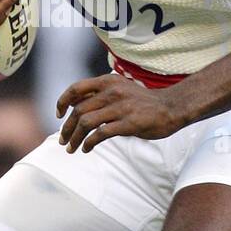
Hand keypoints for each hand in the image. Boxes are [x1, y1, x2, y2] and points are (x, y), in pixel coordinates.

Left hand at [55, 73, 181, 152]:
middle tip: (63, 140)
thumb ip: (101, 95)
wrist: (172, 107)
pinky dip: (89, 143)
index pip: (76, 88)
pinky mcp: (128, 123)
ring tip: (72, 148)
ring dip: (75, 138)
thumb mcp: (121, 90)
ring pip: (86, 123)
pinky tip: (87, 149)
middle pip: (78, 110)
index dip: (62, 101)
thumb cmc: (144, 102)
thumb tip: (75, 107)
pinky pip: (100, 134)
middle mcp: (112, 92)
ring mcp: (120, 107)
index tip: (58, 115)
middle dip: (67, 128)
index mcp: (108, 81)